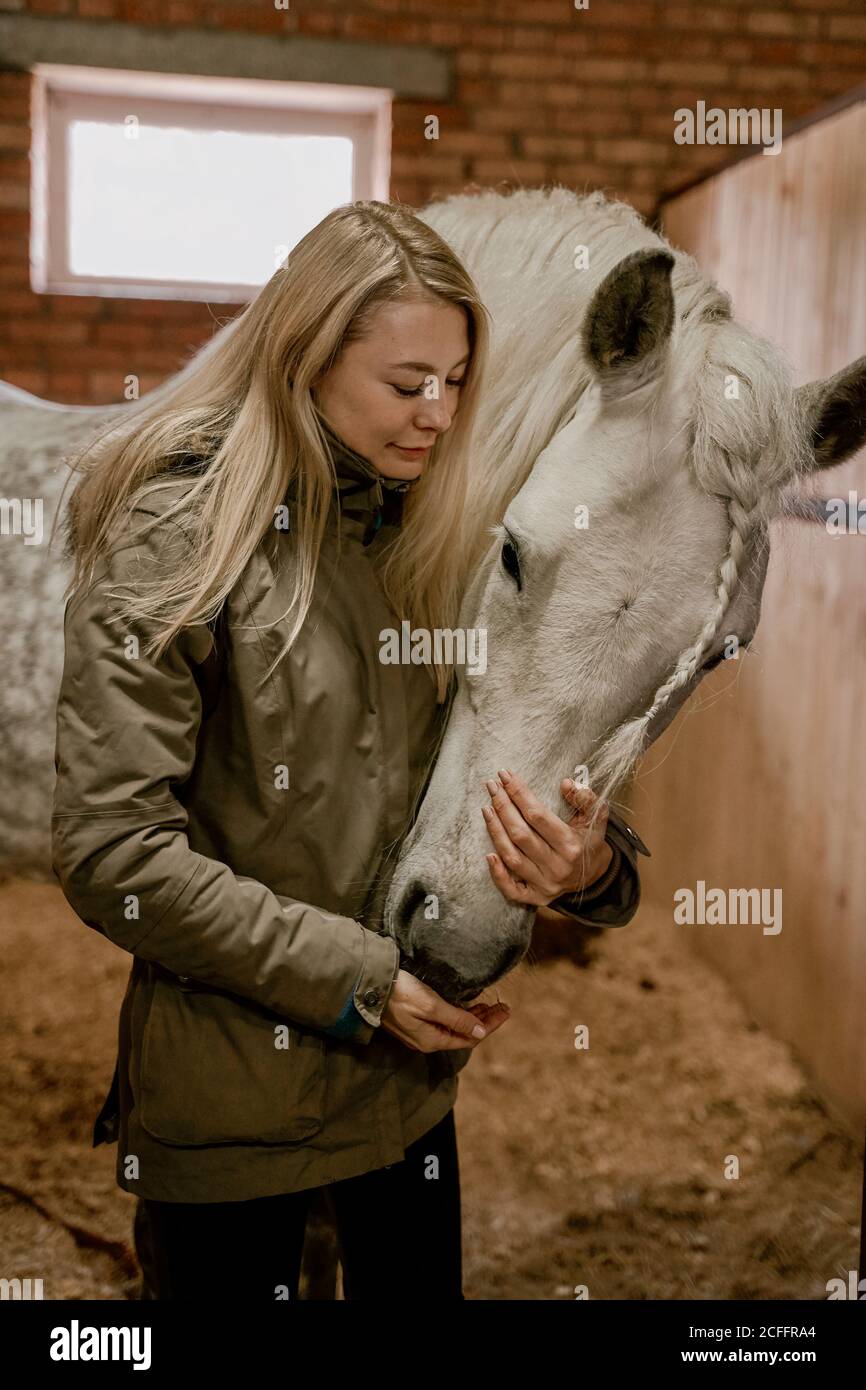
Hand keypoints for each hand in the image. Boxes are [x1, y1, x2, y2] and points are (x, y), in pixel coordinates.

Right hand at [380, 970, 511, 1053]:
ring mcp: (419, 1031)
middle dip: (485, 1021)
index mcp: (433, 1040)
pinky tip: (466, 1004)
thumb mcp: (431, 1006)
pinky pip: (444, 1021)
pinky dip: (459, 1013)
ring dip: (473, 1016)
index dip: (490, 1025)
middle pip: (463, 1034)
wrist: (368, 988)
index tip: (506, 1011)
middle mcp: (427, 1040)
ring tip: (489, 1004)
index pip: (470, 1038)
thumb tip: (481, 1032)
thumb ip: (457, 1019)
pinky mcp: (413, 1020)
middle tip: (502, 1006)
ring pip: (454, 1027)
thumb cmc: (400, 994)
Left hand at [482, 769, 612, 906]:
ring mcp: (546, 883)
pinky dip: (498, 875)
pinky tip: (488, 855)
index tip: (505, 776)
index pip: (537, 815)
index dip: (519, 793)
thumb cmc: (589, 841)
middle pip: (520, 834)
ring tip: (486, 808)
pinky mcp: (537, 897)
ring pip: (512, 857)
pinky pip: (512, 890)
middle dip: (503, 807)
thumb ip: (586, 798)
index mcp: (571, 844)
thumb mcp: (596, 818)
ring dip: (495, 832)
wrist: (595, 876)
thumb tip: (566, 783)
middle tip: (492, 786)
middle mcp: (558, 866)